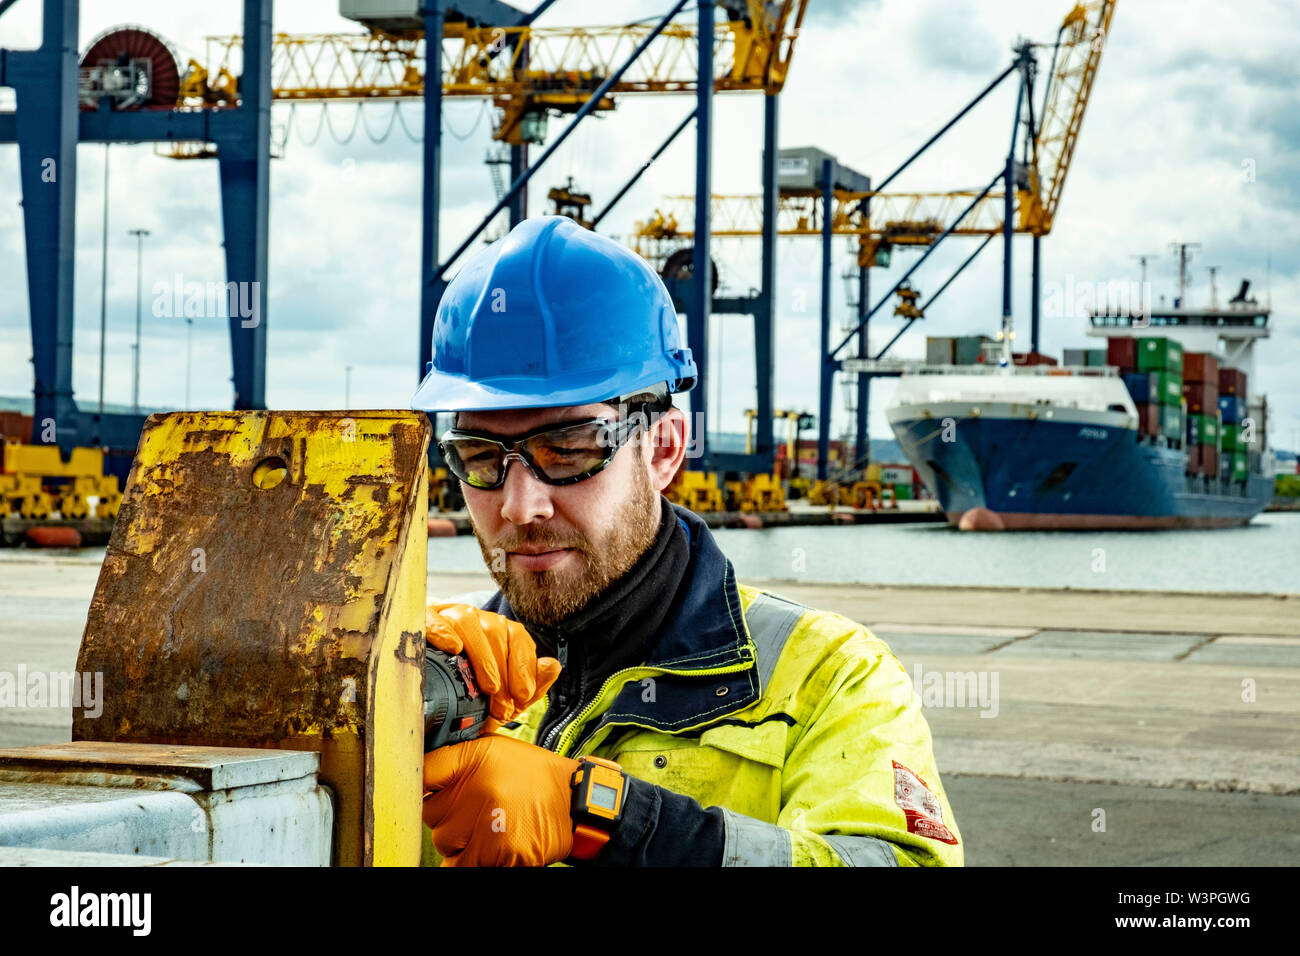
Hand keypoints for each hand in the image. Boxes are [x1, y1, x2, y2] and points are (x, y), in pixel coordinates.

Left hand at [423, 735, 580, 866]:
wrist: (574, 803)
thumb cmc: (532, 776)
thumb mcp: (495, 751)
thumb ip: (458, 760)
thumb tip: (418, 771)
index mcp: (475, 757)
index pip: (423, 771)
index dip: (418, 781)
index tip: (422, 787)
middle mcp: (477, 788)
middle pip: (429, 813)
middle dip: (446, 814)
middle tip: (473, 809)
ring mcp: (486, 824)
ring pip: (443, 842)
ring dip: (457, 840)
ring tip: (487, 826)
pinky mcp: (496, 854)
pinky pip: (460, 864)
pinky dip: (469, 859)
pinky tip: (489, 844)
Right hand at [425, 602, 561, 733]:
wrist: (426, 704)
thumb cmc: (466, 697)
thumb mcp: (501, 698)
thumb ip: (530, 684)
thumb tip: (553, 665)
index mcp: (496, 632)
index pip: (517, 636)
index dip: (523, 666)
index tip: (522, 696)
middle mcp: (475, 620)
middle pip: (496, 630)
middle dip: (504, 671)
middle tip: (502, 706)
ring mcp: (447, 618)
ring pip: (470, 621)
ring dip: (483, 656)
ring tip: (487, 687)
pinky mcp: (421, 623)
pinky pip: (434, 619)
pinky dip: (444, 631)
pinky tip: (452, 648)